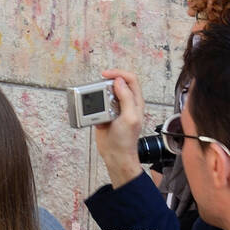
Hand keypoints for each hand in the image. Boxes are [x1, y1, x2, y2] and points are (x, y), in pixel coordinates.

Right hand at [93, 69, 146, 188]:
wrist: (115, 155)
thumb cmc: (125, 140)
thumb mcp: (130, 117)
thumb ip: (126, 98)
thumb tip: (119, 82)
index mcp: (135, 102)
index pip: (130, 79)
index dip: (118, 73)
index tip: (105, 75)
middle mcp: (126, 103)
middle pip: (116, 84)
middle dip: (106, 85)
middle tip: (99, 91)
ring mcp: (114, 109)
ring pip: (105, 94)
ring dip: (98, 97)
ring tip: (97, 105)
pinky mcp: (104, 115)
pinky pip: (97, 105)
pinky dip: (93, 107)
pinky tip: (95, 116)